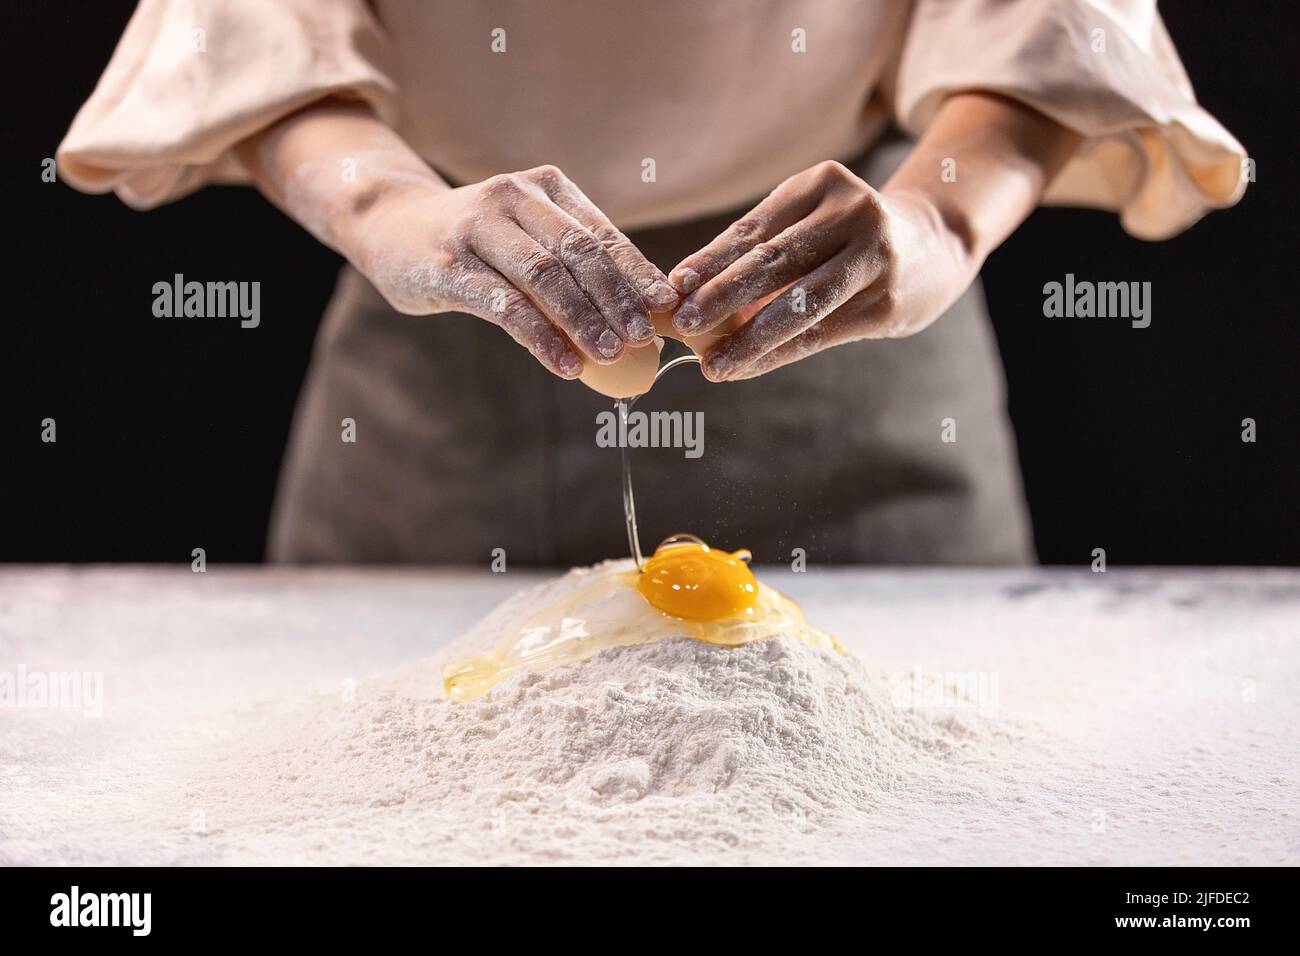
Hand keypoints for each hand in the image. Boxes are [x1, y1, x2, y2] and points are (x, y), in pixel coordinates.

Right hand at [344, 164, 678, 377]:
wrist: (390, 226)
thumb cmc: (476, 241)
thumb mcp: (527, 236)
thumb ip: (572, 265)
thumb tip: (637, 315)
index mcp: (545, 187)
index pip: (601, 233)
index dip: (636, 271)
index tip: (665, 307)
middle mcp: (513, 197)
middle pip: (578, 252)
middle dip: (616, 299)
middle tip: (642, 338)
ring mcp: (477, 227)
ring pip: (545, 276)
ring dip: (583, 320)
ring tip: (612, 355)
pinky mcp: (448, 265)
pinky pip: (505, 305)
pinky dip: (541, 337)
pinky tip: (566, 364)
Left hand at [666, 160, 979, 381]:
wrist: (933, 248)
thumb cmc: (845, 238)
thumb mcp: (810, 222)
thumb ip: (759, 252)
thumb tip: (689, 295)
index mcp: (822, 184)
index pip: (755, 227)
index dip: (711, 259)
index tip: (675, 287)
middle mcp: (853, 213)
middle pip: (774, 261)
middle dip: (722, 297)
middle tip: (683, 325)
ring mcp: (875, 257)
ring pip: (799, 303)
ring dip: (749, 337)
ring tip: (712, 364)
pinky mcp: (886, 302)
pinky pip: (820, 334)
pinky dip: (778, 354)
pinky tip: (746, 368)